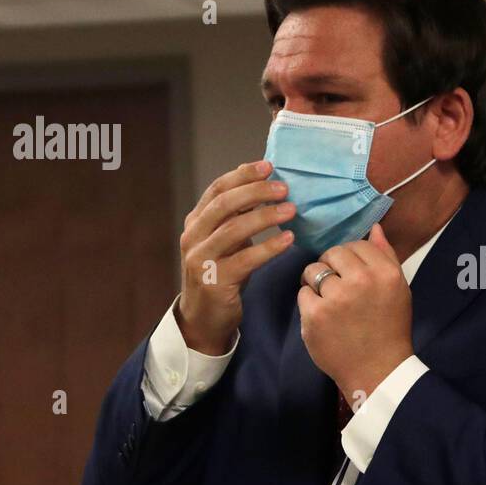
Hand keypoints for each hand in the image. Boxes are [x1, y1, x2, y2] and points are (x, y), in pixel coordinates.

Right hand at [178, 160, 294, 354]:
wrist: (204, 318)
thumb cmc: (221, 275)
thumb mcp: (226, 241)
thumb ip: (237, 215)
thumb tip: (260, 180)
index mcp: (196, 222)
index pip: (217, 189)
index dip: (242, 175)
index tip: (268, 166)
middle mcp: (193, 237)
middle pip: (224, 204)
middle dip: (256, 192)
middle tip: (284, 188)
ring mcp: (201, 259)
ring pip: (234, 230)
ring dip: (265, 216)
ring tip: (291, 209)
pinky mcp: (215, 281)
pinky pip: (245, 259)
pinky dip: (269, 247)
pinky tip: (288, 239)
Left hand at [297, 224, 413, 402]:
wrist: (378, 370)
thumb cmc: (390, 328)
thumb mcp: (398, 289)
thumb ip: (386, 256)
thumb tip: (375, 227)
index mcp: (385, 273)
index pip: (358, 244)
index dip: (351, 257)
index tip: (352, 273)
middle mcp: (361, 281)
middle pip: (333, 253)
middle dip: (332, 265)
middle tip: (338, 286)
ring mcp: (336, 298)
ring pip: (314, 270)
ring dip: (317, 282)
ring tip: (328, 300)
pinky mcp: (314, 315)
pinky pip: (303, 293)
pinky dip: (309, 302)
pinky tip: (323, 316)